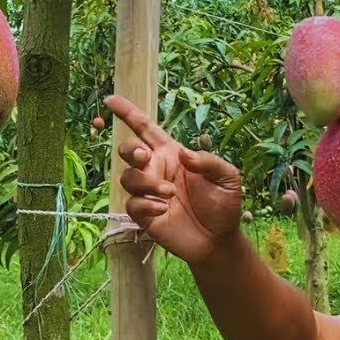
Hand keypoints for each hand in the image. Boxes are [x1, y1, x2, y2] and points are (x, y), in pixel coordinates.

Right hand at [106, 94, 242, 263]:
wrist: (219, 239)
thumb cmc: (224, 204)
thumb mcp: (228, 178)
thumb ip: (209, 161)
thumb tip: (185, 154)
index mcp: (172, 155)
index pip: (145, 129)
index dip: (128, 113)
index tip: (111, 100)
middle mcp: (156, 170)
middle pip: (128, 151)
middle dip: (131, 150)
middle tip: (145, 157)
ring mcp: (148, 193)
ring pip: (128, 177)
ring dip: (146, 183)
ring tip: (169, 194)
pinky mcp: (144, 215)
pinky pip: (131, 204)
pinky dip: (145, 205)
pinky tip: (162, 209)